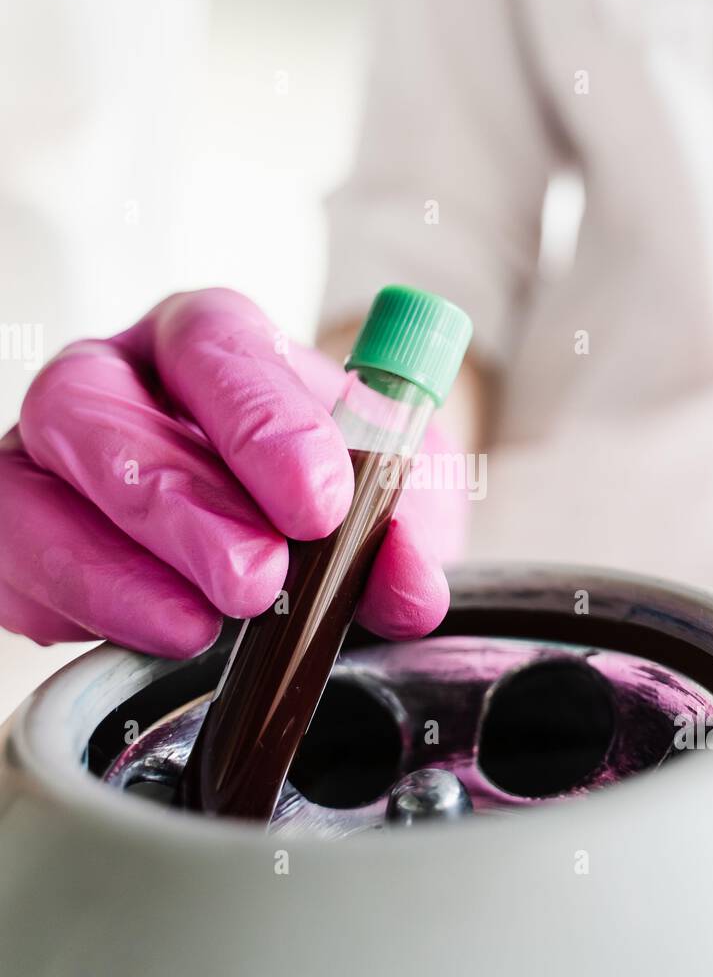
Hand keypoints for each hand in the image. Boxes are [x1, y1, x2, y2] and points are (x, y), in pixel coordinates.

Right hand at [0, 288, 464, 656]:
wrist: (281, 540)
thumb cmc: (325, 497)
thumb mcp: (391, 502)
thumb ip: (404, 531)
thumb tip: (408, 581)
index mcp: (209, 342)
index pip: (212, 342)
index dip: (258, 418)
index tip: (319, 502)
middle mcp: (115, 381)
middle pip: (95, 404)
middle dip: (177, 502)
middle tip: (255, 579)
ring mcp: (51, 456)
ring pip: (30, 485)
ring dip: (113, 566)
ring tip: (198, 626)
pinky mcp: (19, 530)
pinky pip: (8, 559)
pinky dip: (72, 605)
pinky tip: (147, 633)